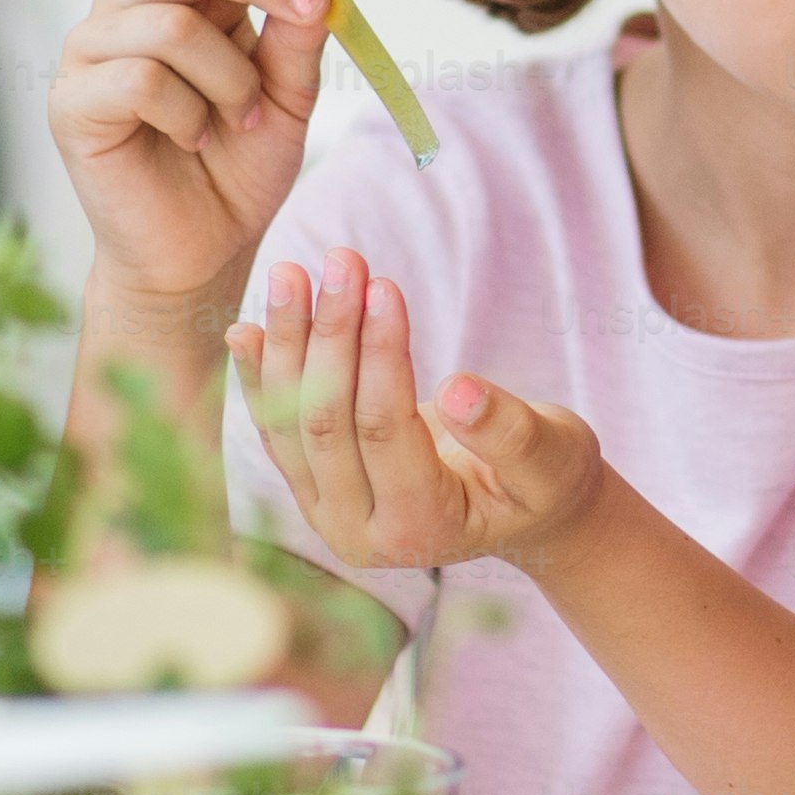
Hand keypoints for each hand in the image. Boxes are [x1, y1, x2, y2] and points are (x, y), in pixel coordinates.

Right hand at [51, 0, 349, 312]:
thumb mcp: (289, 94)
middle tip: (312, 8)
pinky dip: (187, 113)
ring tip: (241, 120)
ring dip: (230, 78)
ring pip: (172, 24)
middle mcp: (132, 5)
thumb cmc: (240, 165)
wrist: (202, 248)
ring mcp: (92, 50)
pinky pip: (140, 79)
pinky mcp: (70, 101)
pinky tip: (194, 140)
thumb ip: (300, 37)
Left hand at [229, 249, 602, 572]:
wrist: (522, 512)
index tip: (384, 284)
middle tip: (340, 261)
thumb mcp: (551, 458)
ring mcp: (327, 516)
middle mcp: (358, 532)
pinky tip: (243, 330)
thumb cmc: (546, 478)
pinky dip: (257, 379)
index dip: (381, 355)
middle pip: (329, 423)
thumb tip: (459, 391)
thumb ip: (508, 432)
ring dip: (287, 344)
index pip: (386, 429)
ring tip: (290, 273)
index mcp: (421, 528)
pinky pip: (277, 431)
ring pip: (291, 423)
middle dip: (331, 335)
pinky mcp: (313, 492)